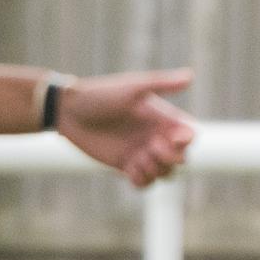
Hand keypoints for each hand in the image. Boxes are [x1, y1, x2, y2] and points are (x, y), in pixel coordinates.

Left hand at [58, 69, 195, 185]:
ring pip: (165, 173)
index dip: (186, 142)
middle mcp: (154, 136)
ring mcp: (140, 152)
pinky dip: (142, 181)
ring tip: (136, 160)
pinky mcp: (125, 165)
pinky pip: (145, 183)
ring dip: (156, 171)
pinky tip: (129, 170)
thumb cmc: (101, 95)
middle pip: (181, 159)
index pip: (189, 136)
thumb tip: (191, 76)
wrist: (68, 111)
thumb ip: (162, 83)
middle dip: (170, 159)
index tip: (169, 137)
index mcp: (161, 118)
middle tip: (149, 148)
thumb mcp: (133, 88)